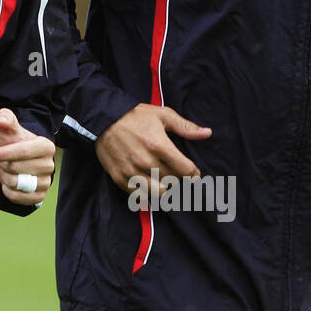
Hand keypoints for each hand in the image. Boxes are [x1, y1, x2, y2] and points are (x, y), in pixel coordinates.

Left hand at [0, 108, 55, 206]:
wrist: (17, 160)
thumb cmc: (12, 142)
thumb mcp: (8, 128)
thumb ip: (5, 119)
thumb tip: (0, 120)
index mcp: (46, 146)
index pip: (23, 151)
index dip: (2, 154)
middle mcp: (49, 165)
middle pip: (17, 168)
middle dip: (3, 165)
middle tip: (2, 162)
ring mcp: (46, 182)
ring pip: (16, 183)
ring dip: (5, 178)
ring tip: (7, 171)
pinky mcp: (40, 196)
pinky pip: (18, 197)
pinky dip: (8, 191)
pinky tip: (8, 183)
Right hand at [95, 103, 210, 194]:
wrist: (103, 119)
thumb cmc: (135, 116)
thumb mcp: (162, 115)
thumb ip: (185, 126)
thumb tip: (207, 133)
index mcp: (159, 146)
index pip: (186, 170)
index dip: (193, 173)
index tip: (193, 172)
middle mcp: (147, 161)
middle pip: (174, 181)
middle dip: (179, 178)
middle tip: (176, 173)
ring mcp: (132, 172)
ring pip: (159, 193)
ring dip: (165, 188)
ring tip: (163, 180)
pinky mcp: (120, 178)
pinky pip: (139, 196)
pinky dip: (146, 193)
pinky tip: (148, 184)